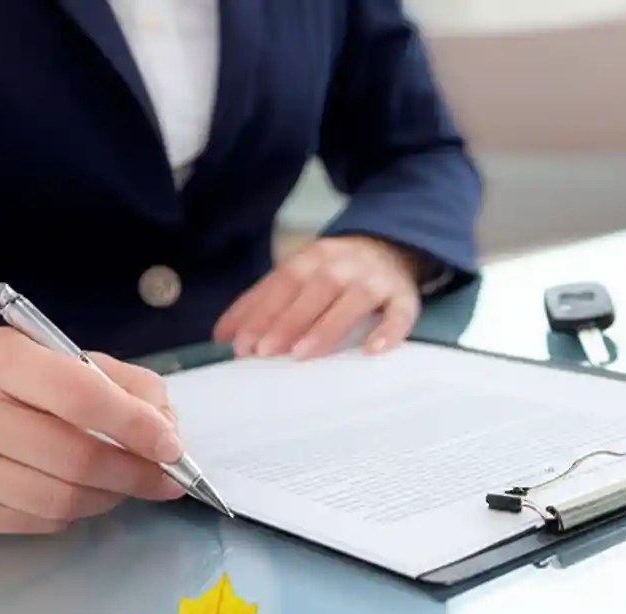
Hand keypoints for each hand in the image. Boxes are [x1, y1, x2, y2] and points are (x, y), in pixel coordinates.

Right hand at [0, 327, 186, 533]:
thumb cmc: (28, 382)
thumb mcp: (78, 362)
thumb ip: (133, 389)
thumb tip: (168, 438)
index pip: (80, 396)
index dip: (135, 427)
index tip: (172, 449)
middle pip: (72, 457)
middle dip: (134, 474)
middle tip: (168, 481)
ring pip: (57, 500)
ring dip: (108, 498)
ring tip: (124, 486)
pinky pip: (36, 522)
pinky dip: (74, 514)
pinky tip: (80, 494)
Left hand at [213, 235, 425, 358]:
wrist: (392, 246)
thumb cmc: (335, 272)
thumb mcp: (298, 275)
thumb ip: (262, 302)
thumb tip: (221, 336)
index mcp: (312, 258)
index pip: (282, 284)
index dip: (260, 312)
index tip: (239, 344)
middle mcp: (343, 265)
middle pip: (313, 291)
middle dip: (286, 321)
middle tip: (263, 352)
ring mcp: (375, 280)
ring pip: (351, 302)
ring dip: (326, 327)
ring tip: (301, 354)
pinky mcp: (404, 297)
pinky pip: (399, 314)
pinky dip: (389, 331)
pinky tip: (373, 350)